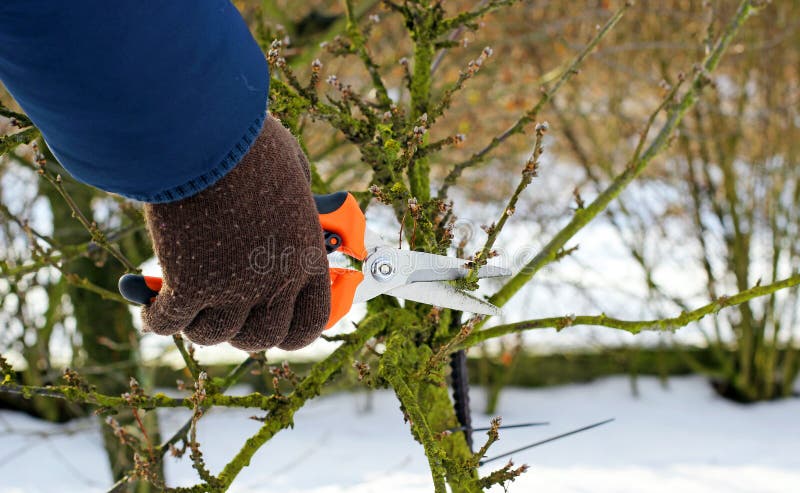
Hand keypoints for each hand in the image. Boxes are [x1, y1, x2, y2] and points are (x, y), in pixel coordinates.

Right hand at [141, 116, 329, 350]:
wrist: (199, 133)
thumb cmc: (244, 140)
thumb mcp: (290, 165)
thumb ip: (295, 191)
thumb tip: (295, 188)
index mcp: (307, 255)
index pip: (309, 322)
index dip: (288, 332)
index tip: (272, 326)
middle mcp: (275, 279)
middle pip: (260, 338)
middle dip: (239, 331)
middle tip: (223, 314)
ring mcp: (233, 287)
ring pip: (212, 335)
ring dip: (196, 325)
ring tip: (185, 307)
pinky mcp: (188, 286)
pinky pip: (168, 323)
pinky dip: (155, 318)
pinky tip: (150, 307)